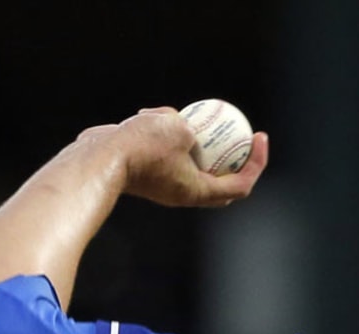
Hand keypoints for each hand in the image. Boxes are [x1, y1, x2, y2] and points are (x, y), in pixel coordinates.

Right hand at [75, 106, 269, 207]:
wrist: (98, 157)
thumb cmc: (140, 146)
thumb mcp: (176, 126)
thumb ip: (188, 126)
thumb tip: (182, 121)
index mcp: (197, 191)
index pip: (240, 185)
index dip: (257, 162)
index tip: (260, 137)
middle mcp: (182, 193)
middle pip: (219, 181)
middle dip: (233, 159)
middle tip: (240, 136)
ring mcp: (163, 185)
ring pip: (187, 161)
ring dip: (190, 138)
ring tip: (180, 115)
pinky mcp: (145, 173)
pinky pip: (163, 153)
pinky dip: (164, 135)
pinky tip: (151, 116)